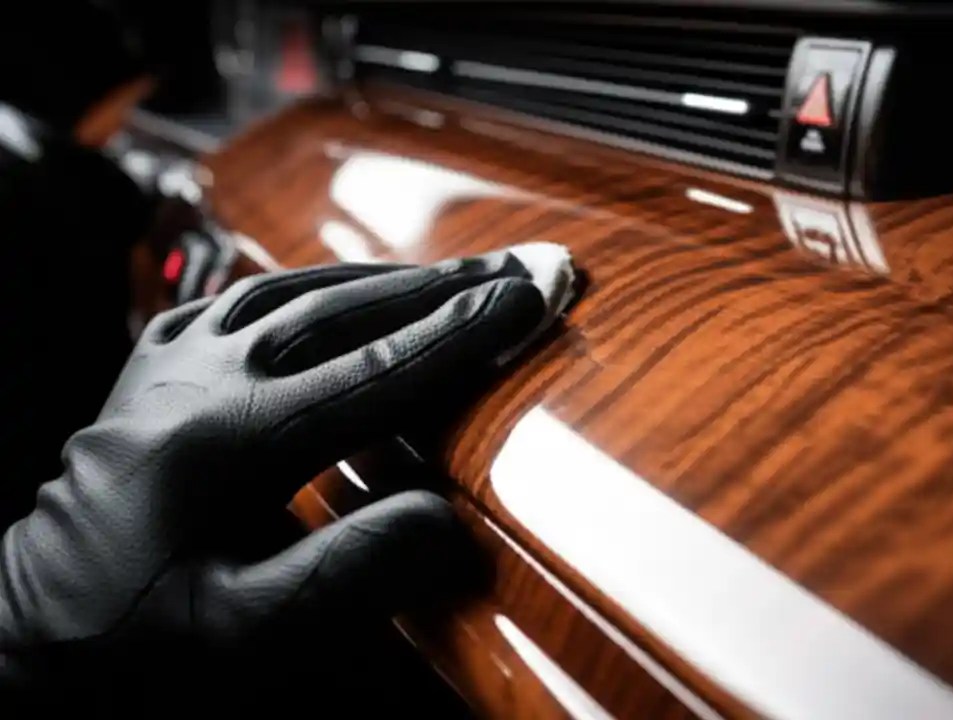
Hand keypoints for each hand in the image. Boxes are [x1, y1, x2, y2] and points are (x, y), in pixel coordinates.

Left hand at [0, 243, 573, 699]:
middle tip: (520, 264)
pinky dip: (307, 285)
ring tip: (454, 272)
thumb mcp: (241, 640)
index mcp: (229, 441)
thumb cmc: (127, 652)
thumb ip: (347, 575)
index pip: (379, 369)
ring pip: (295, 290)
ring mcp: (167, 368)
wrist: (22, 642)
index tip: (531, 299)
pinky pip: (237, 298)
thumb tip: (445, 520)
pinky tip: (336, 289)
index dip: (465, 333)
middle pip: (346, 310)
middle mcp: (198, 383)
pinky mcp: (150, 372)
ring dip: (384, 279)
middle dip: (446, 285)